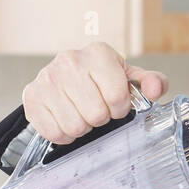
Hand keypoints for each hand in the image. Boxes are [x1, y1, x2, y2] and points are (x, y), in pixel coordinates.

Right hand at [21, 43, 168, 144]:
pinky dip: (64, 134)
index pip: (117, 97)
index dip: (120, 108)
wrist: (61, 77)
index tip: (114, 103)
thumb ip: (150, 82)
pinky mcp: (32, 97)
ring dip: (82, 127)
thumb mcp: (127, 77)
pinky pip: (55, 133)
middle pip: (96, 115)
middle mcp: (70, 61)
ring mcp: (48, 79)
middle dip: (100, 118)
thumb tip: (156, 88)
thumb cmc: (98, 79)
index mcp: (99, 53)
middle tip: (95, 108)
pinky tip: (65, 118)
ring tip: (80, 112)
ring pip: (75, 127)